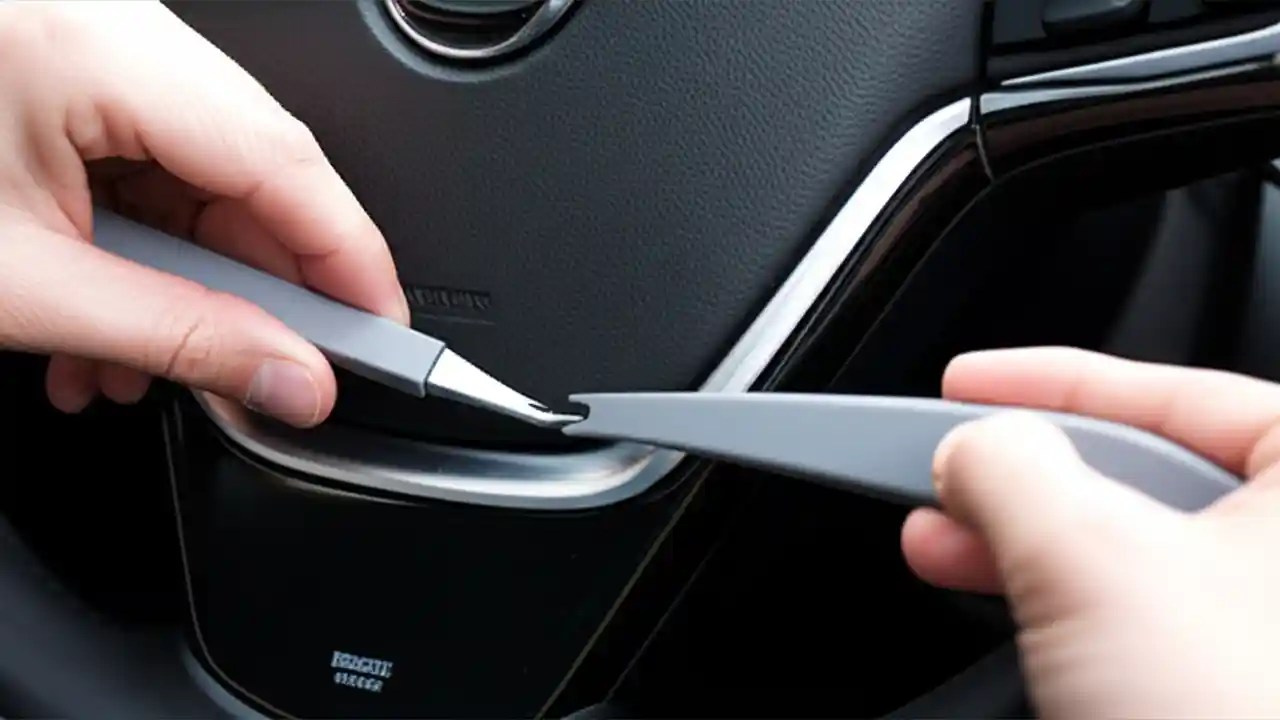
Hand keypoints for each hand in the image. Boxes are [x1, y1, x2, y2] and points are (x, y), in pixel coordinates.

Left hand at [0, 1, 409, 425]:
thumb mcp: (22, 282)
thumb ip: (178, 337)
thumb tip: (291, 377)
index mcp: (96, 46)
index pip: (285, 161)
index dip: (352, 259)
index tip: (385, 337)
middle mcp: (105, 27)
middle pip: (252, 168)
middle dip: (264, 287)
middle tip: (275, 367)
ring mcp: (84, 48)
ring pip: (198, 174)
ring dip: (189, 281)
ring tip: (138, 365)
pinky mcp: (62, 78)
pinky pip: (144, 163)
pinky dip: (141, 248)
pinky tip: (100, 319)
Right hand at [901, 346, 1279, 717]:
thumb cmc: (1240, 719)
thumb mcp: (1092, 559)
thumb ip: (1012, 468)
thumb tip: (974, 446)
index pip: (1175, 389)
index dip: (1046, 378)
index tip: (966, 384)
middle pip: (1148, 472)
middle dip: (1022, 477)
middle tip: (940, 480)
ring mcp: (1272, 626)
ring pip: (1141, 553)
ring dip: (1028, 546)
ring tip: (944, 551)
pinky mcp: (1241, 686)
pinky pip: (1148, 620)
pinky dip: (1068, 607)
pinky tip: (1012, 615)